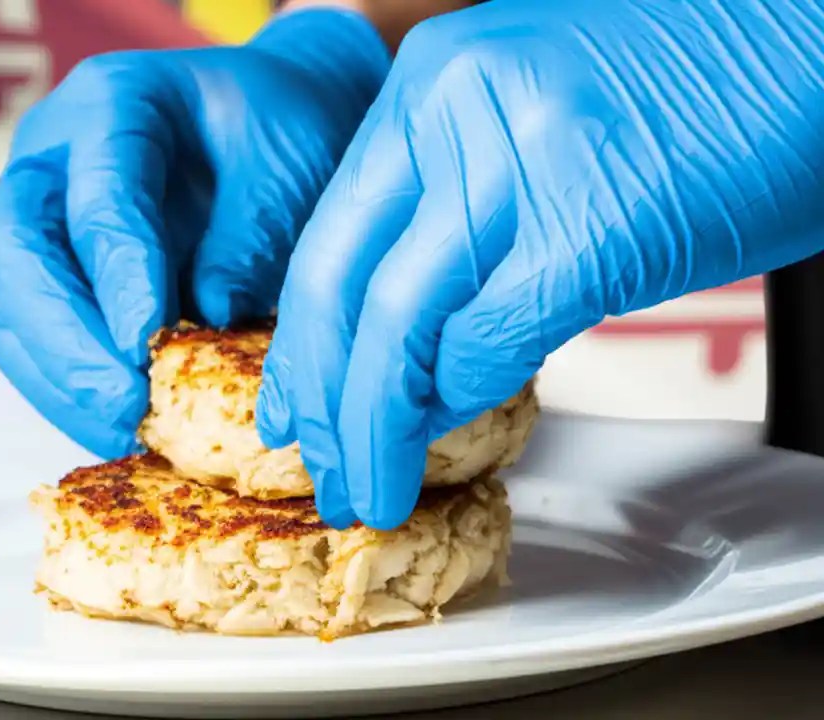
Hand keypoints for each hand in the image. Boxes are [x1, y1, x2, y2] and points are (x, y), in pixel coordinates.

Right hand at [0, 8, 389, 457]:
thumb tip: (208, 315)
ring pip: (0, 305)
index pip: (97, 199)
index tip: (150, 346)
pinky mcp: (39, 274)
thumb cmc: (278, 135)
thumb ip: (251, 235)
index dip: (119, 279)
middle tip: (127, 407)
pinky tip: (115, 425)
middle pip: (15, 255)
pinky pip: (22, 338)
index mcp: (111, 104)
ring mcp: (34, 217)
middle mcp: (50, 158)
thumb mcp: (288, 167)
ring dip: (56, 380)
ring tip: (125, 432)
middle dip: (65, 344)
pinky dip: (63, 391)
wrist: (266, 131)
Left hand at [259, 0, 823, 528]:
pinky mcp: (589, 226)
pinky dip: (461, 401)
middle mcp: (455, 108)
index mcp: (432, 83)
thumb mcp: (536, 122)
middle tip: (323, 471)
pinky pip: (486, 343)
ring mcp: (519, 163)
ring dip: (377, 427)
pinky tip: (449, 435)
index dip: (302, 341)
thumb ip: (462, 209)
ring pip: (397, 327)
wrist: (823, 36)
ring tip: (373, 488)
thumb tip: (415, 337)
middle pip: (339, 286)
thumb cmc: (705, 85)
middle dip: (323, 401)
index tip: (292, 406)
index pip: (328, 237)